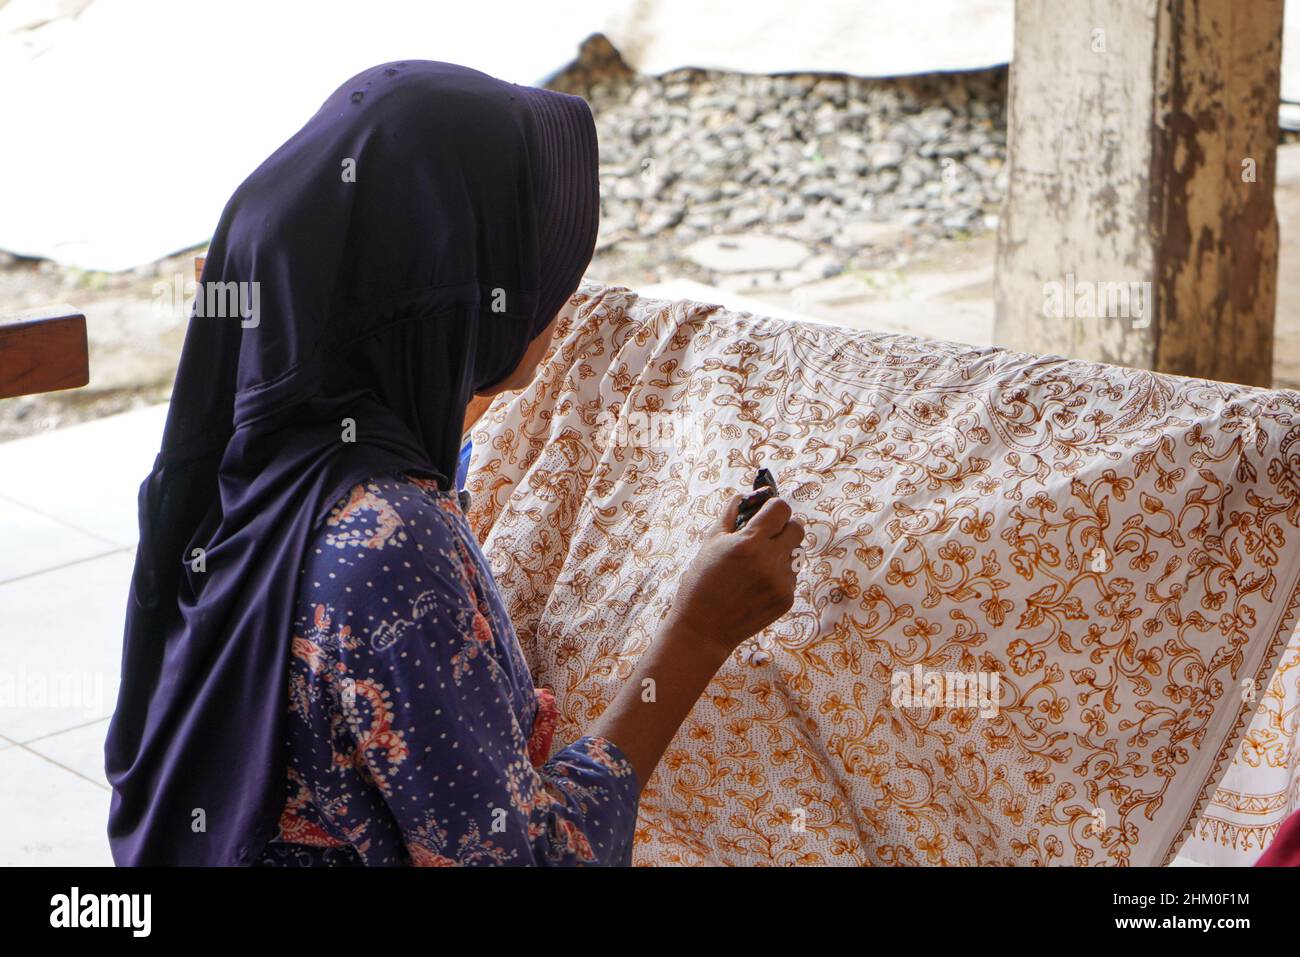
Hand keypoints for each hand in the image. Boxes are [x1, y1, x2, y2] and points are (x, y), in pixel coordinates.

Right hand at [666, 491, 804, 655]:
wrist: (703, 629)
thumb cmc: (701, 581)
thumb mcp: (710, 542)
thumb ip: (731, 514)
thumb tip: (746, 495)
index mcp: (749, 542)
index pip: (782, 509)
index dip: (773, 508)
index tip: (764, 514)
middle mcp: (770, 561)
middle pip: (798, 528)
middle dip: (784, 527)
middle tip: (766, 536)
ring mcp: (782, 582)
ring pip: (796, 553)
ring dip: (782, 552)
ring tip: (757, 565)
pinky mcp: (787, 599)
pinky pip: (792, 575)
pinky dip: (778, 574)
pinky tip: (756, 585)